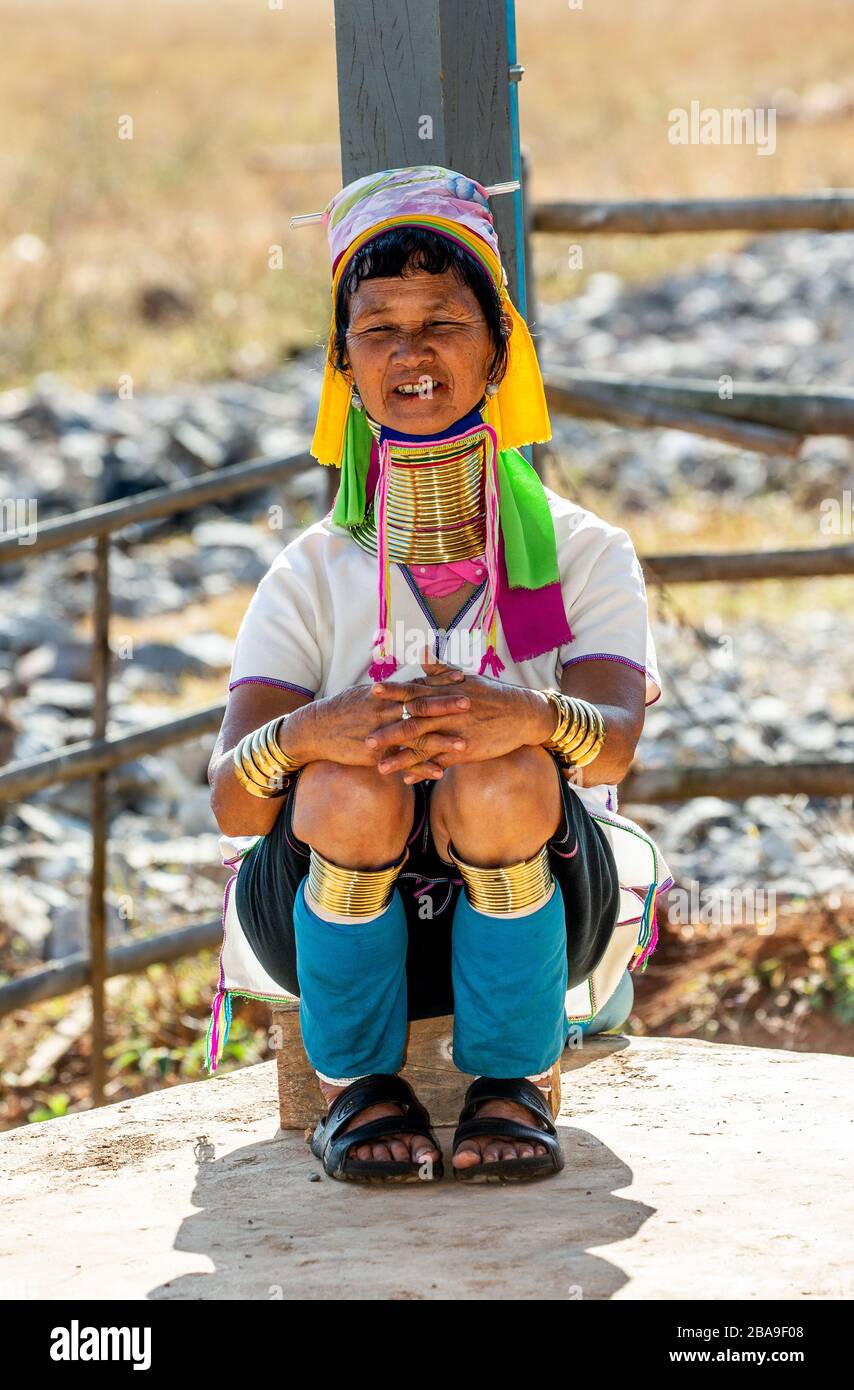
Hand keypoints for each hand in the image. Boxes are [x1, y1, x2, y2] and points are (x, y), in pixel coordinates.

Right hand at [292, 677, 470, 774]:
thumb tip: (410, 682)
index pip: (418, 684)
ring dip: (441, 741)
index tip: (462, 677)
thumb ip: (391, 690)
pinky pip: (403, 761)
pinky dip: (422, 767)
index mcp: (385, 694)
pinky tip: (440, 771)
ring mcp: (381, 733)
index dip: (440, 681)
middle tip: (470, 702)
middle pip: (420, 707)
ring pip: (416, 737)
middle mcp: (385, 710)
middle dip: (446, 705)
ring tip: (464, 743)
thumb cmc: (343, 709)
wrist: (316, 729)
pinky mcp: (376, 754)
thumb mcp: (365, 693)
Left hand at [367, 655, 554, 779]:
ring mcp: (456, 732)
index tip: (372, 690)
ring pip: (423, 746)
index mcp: (446, 692)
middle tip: (365, 739)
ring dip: (401, 758)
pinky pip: (440, 762)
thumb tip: (421, 650)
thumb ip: (439, 668)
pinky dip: (424, 770)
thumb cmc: (493, 694)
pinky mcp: (466, 750)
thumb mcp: (467, 678)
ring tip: (379, 768)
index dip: (393, 691)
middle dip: (388, 730)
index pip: (415, 690)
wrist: (521, 714)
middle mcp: (448, 712)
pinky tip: (407, 779)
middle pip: (413, 721)